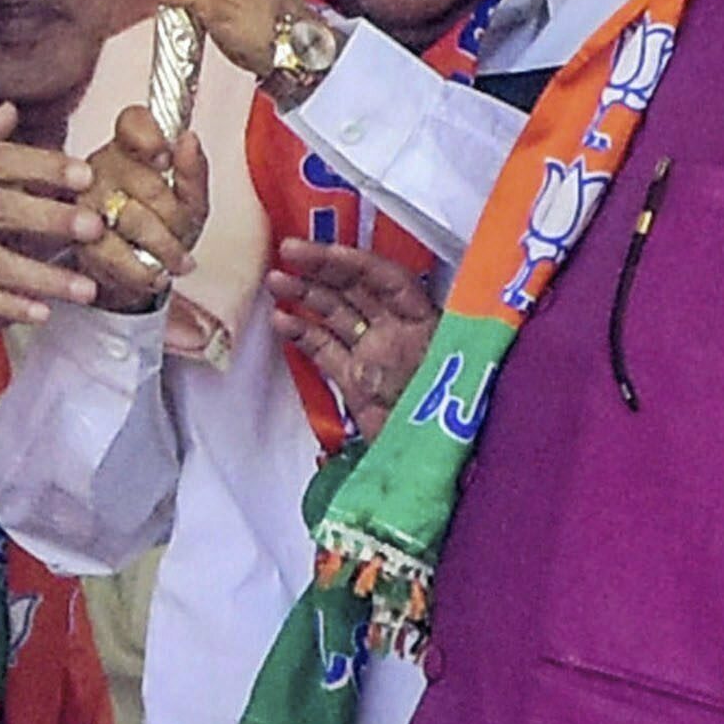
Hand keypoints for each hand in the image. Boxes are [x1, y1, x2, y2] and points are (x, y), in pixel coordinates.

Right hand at [70, 108, 206, 311]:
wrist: (139, 271)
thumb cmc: (164, 225)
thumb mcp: (189, 198)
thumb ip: (193, 170)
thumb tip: (188, 140)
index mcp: (129, 146)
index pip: (134, 123)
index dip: (150, 137)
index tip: (165, 157)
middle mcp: (101, 167)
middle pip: (147, 183)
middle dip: (175, 216)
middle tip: (186, 234)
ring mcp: (85, 203)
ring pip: (133, 219)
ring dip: (164, 247)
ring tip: (178, 262)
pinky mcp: (77, 240)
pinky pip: (115, 254)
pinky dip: (142, 270)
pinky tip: (154, 274)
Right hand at [268, 239, 439, 429]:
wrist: (437, 472)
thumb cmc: (448, 426)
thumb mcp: (448, 381)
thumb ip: (428, 354)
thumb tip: (421, 327)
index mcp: (427, 326)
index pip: (390, 281)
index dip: (358, 264)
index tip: (327, 254)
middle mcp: (399, 333)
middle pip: (358, 289)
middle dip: (322, 268)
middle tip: (289, 251)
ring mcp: (375, 356)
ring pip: (336, 315)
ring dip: (305, 294)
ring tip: (276, 280)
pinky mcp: (356, 382)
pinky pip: (326, 350)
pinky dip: (303, 333)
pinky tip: (281, 320)